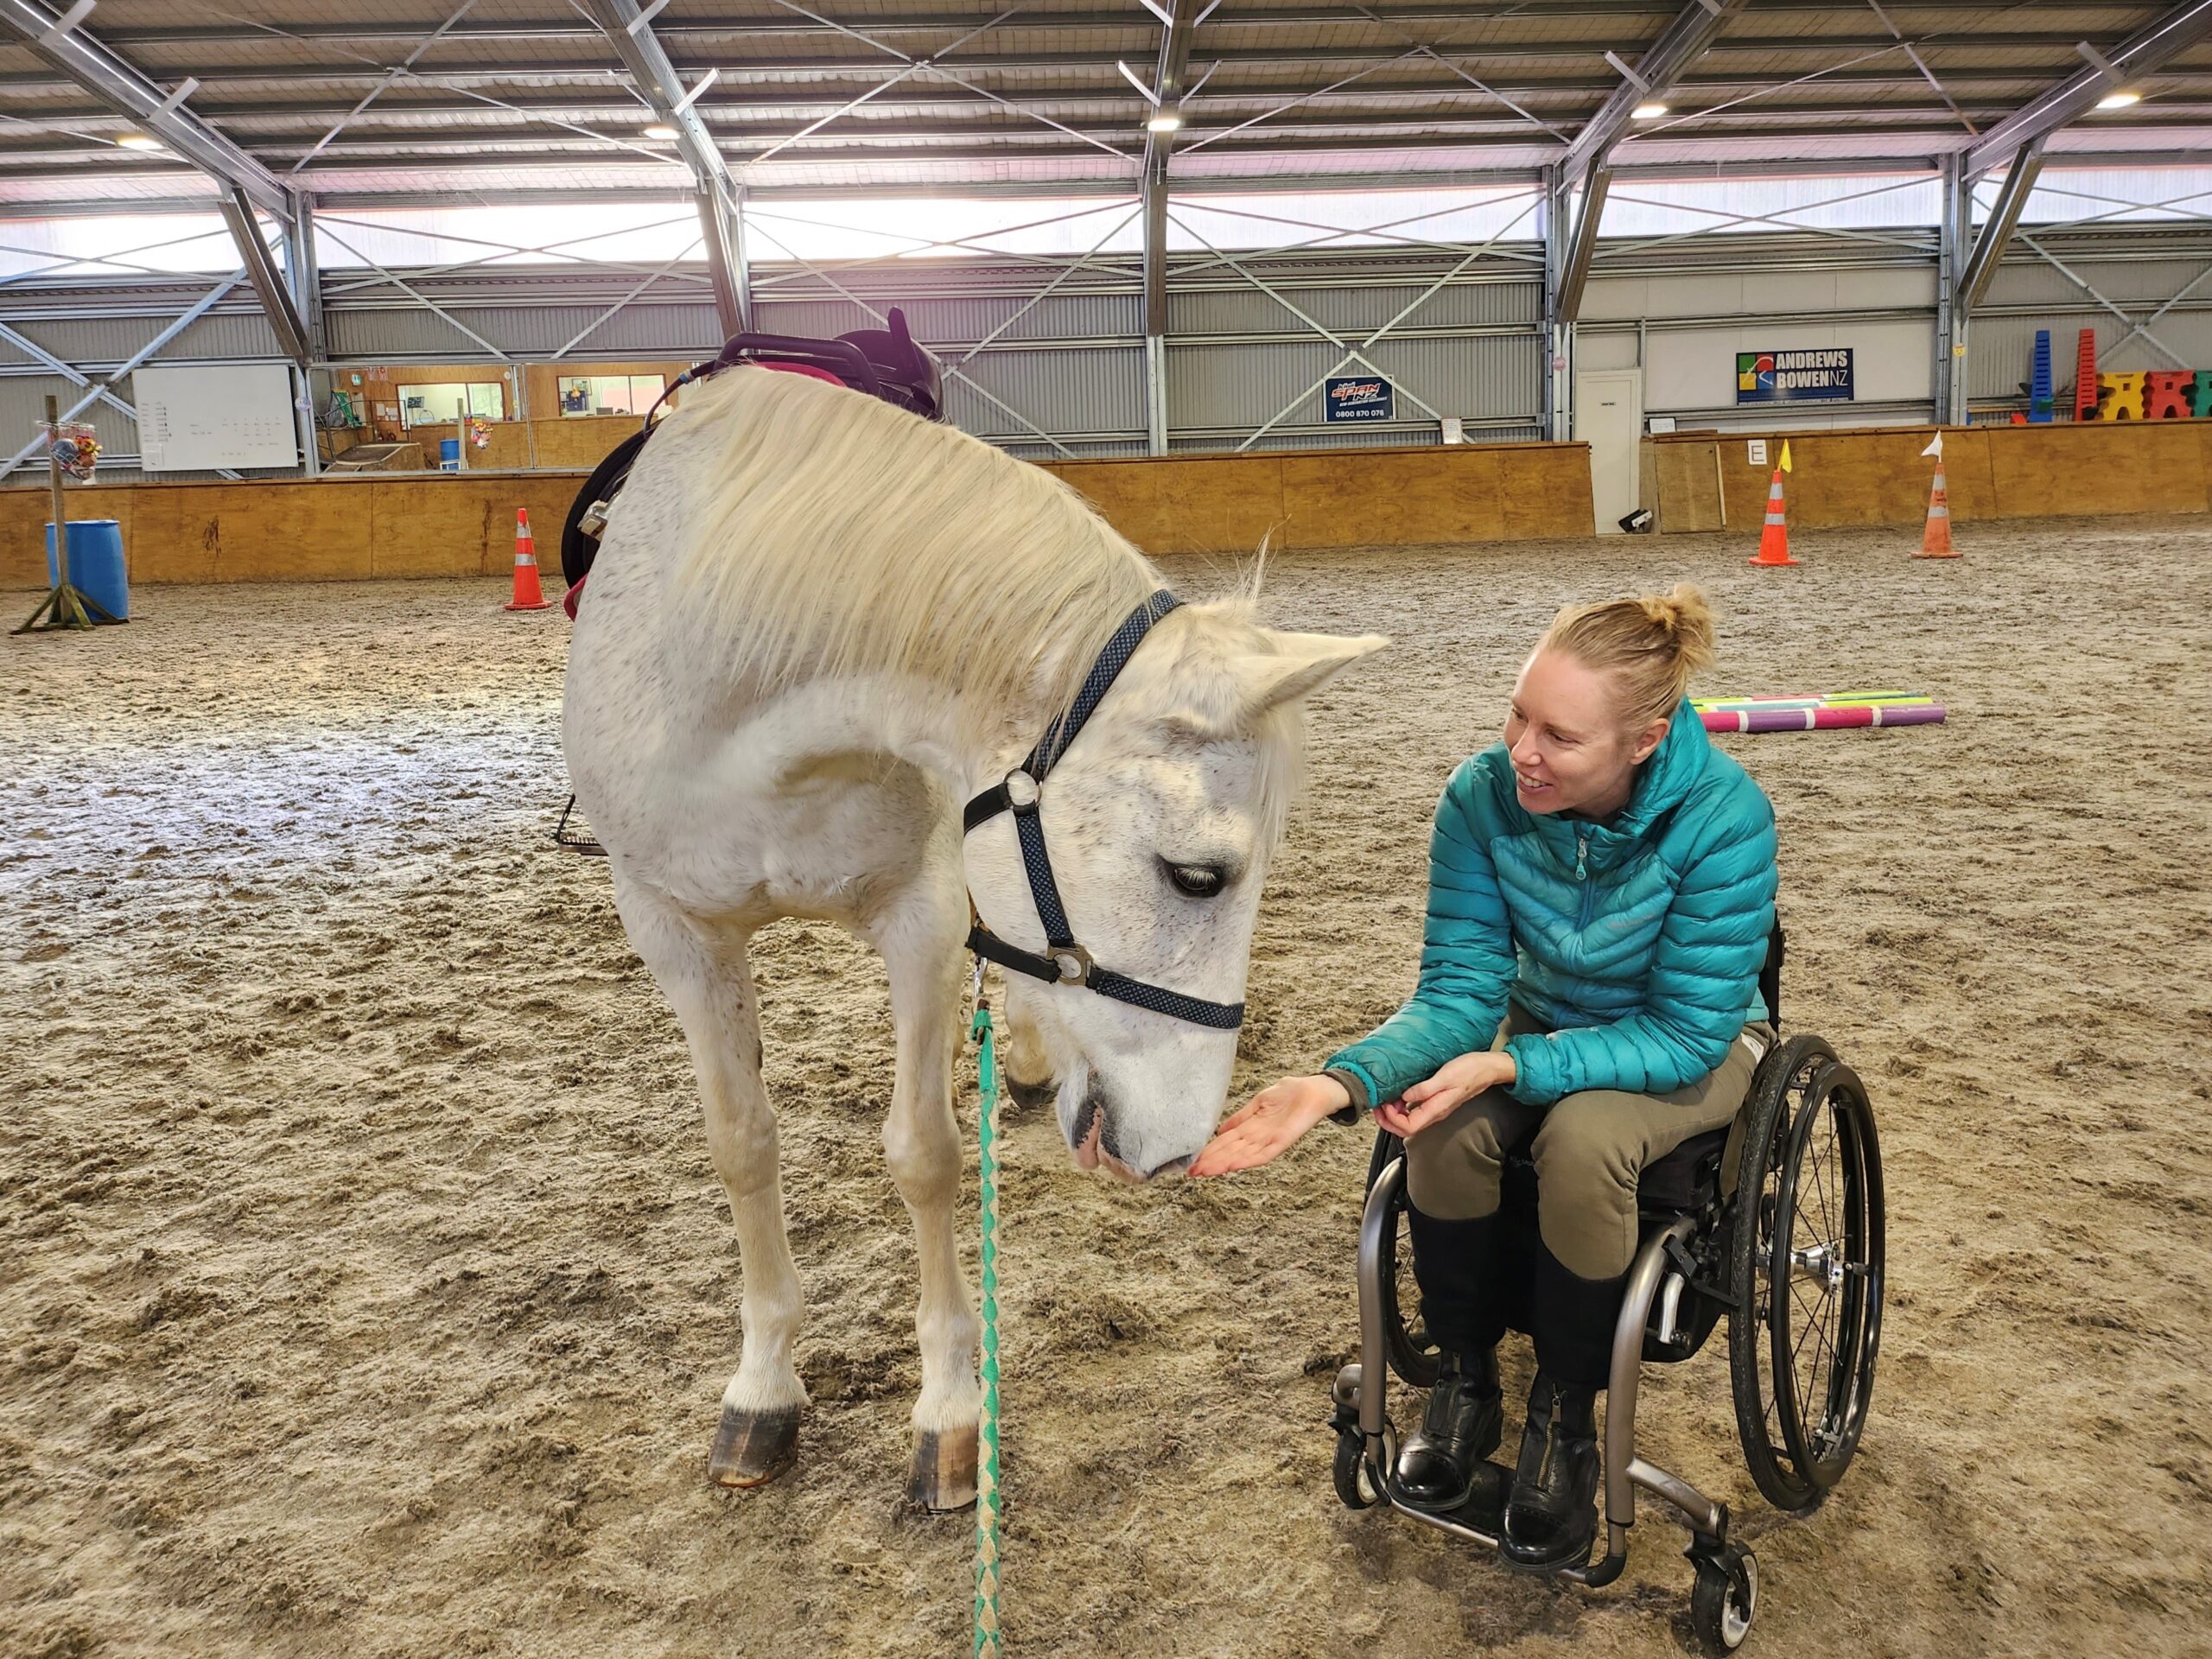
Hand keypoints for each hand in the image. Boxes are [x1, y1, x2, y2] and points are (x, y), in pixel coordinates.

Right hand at [1188, 1074, 1351, 1176]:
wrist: (1314, 1090)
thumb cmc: (1290, 1094)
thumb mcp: (1259, 1103)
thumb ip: (1241, 1118)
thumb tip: (1219, 1130)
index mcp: (1251, 1128)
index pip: (1226, 1142)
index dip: (1209, 1151)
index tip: (1192, 1161)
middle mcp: (1258, 1138)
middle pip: (1231, 1152)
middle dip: (1211, 1161)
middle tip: (1191, 1172)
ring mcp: (1270, 1140)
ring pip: (1242, 1155)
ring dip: (1223, 1164)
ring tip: (1204, 1171)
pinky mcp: (1283, 1140)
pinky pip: (1264, 1154)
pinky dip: (1248, 1160)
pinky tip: (1233, 1165)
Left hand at [1374, 1050, 1515, 1139]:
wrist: (1488, 1067)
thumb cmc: (1470, 1070)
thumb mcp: (1445, 1076)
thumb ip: (1424, 1089)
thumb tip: (1404, 1097)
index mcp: (1436, 1109)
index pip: (1407, 1127)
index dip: (1391, 1120)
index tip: (1384, 1104)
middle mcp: (1435, 1113)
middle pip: (1406, 1128)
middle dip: (1387, 1120)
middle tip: (1378, 1105)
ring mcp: (1436, 1108)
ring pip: (1409, 1121)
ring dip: (1393, 1113)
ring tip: (1386, 1099)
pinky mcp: (1437, 1101)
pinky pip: (1414, 1111)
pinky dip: (1402, 1106)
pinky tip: (1399, 1095)